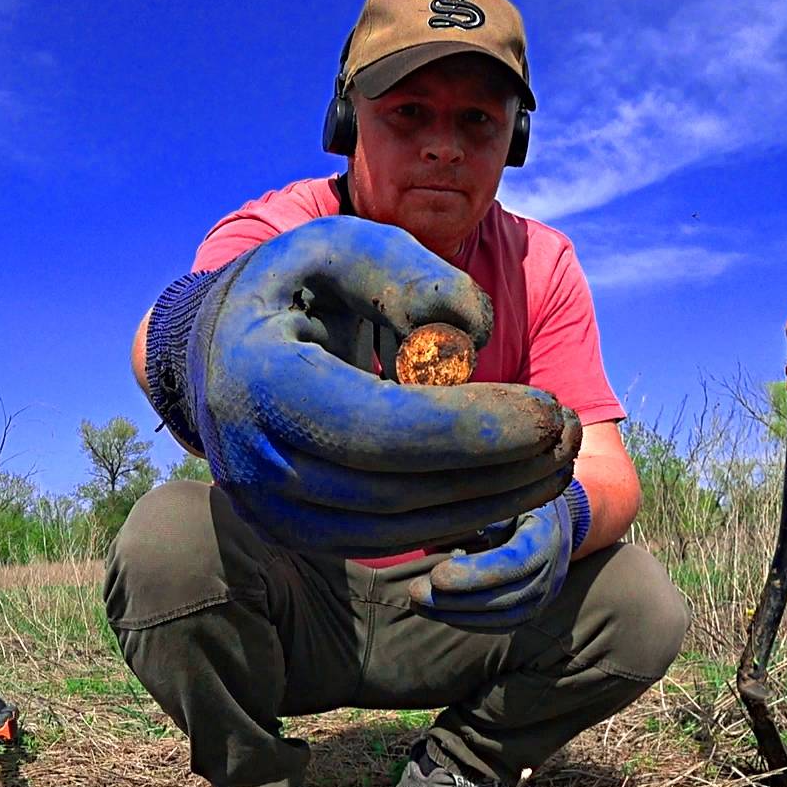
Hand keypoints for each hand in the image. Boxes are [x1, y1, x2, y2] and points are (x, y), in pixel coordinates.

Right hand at [145, 216, 579, 555]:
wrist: (218, 351)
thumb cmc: (295, 289)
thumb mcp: (340, 247)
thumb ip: (406, 272)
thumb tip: (471, 334)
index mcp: (258, 382)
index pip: (378, 427)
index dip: (471, 428)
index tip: (549, 409)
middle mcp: (255, 462)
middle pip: (397, 489)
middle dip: (497, 467)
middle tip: (569, 432)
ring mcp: (272, 512)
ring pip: (402, 527)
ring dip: (492, 500)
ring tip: (557, 458)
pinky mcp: (301, 536)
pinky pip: (393, 540)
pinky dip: (459, 516)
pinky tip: (512, 483)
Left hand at [407, 480, 590, 629]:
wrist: (554, 527)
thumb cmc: (519, 506)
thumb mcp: (507, 499)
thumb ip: (484, 512)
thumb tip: (450, 524)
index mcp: (543, 538)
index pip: (511, 564)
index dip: (473, 574)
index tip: (436, 575)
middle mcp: (549, 573)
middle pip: (503, 598)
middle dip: (455, 600)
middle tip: (415, 591)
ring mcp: (542, 598)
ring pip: (499, 618)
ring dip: (455, 615)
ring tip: (418, 603)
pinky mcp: (529, 612)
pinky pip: (498, 625)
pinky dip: (465, 622)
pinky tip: (436, 611)